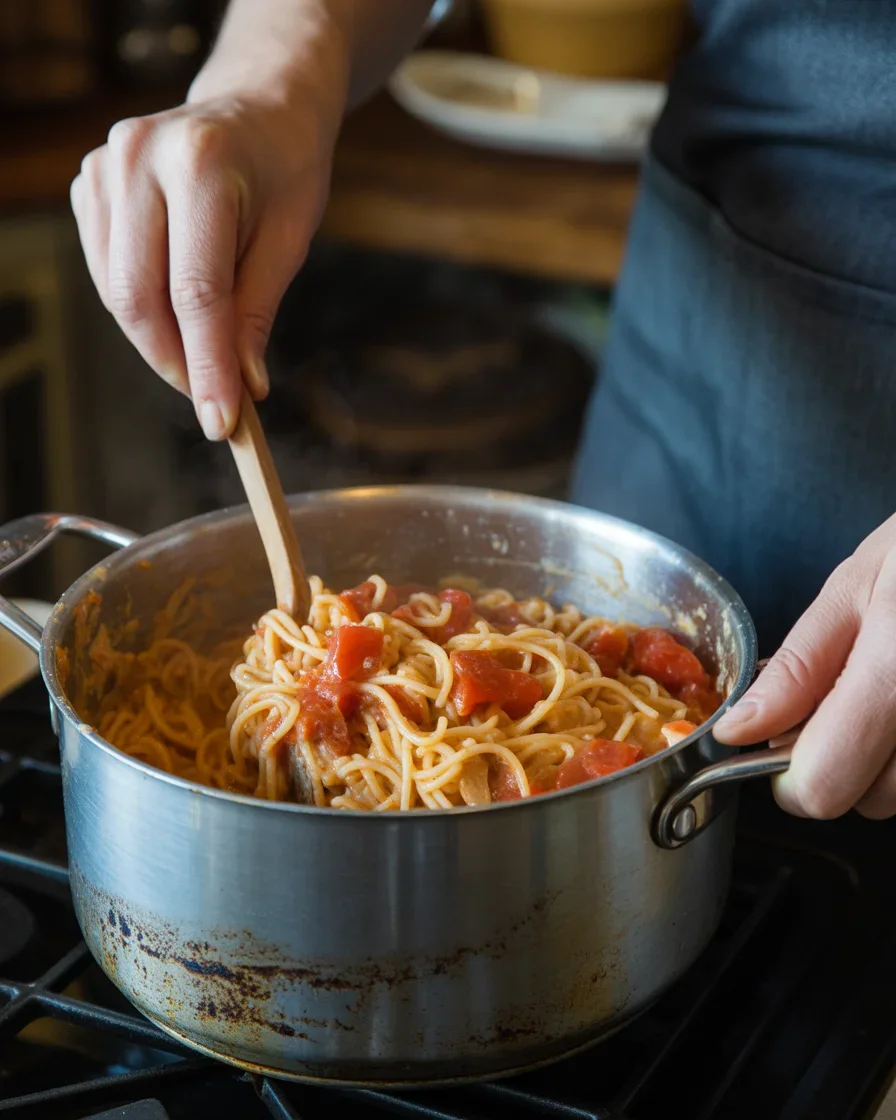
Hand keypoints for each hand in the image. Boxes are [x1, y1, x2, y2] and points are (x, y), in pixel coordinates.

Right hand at [70, 87, 340, 438]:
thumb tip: (242, 387)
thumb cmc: (285, 170)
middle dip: (176, 362)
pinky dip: (141, 309)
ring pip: (117, 291)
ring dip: (159, 341)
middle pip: (140, 295)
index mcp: (201, 163)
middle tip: (213, 402)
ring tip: (204, 356)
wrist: (257, 104)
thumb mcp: (290, 239)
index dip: (207, 365)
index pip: (195, 291)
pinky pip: (107, 272)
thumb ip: (256, 312)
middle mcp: (139, 157)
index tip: (221, 420)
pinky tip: (178, 312)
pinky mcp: (89, 183)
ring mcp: (104, 166)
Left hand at [714, 513, 895, 819]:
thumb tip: (741, 730)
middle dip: (840, 763)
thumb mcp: (853, 589)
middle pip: (869, 800)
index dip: (788, 775)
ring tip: (888, 690)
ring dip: (883, 762)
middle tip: (844, 700)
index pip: (824, 783)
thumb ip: (797, 670)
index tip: (783, 743)